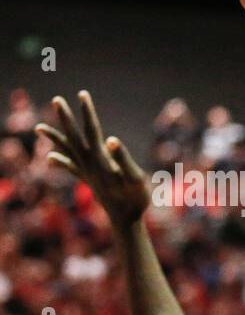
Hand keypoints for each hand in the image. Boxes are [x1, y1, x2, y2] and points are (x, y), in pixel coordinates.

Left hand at [36, 92, 149, 228]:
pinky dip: (59, 161)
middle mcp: (89, 164)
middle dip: (65, 118)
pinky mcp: (88, 181)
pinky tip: (50, 157)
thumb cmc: (135, 198)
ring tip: (38, 127)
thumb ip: (123, 158)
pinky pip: (70, 168)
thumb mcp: (135, 177)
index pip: (92, 129)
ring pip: (66, 151)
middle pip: (73, 136)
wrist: (126, 220)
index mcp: (100, 159)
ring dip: (53, 138)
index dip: (87, 111)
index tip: (82, 94)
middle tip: (56, 100)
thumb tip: (111, 139)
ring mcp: (86, 172)